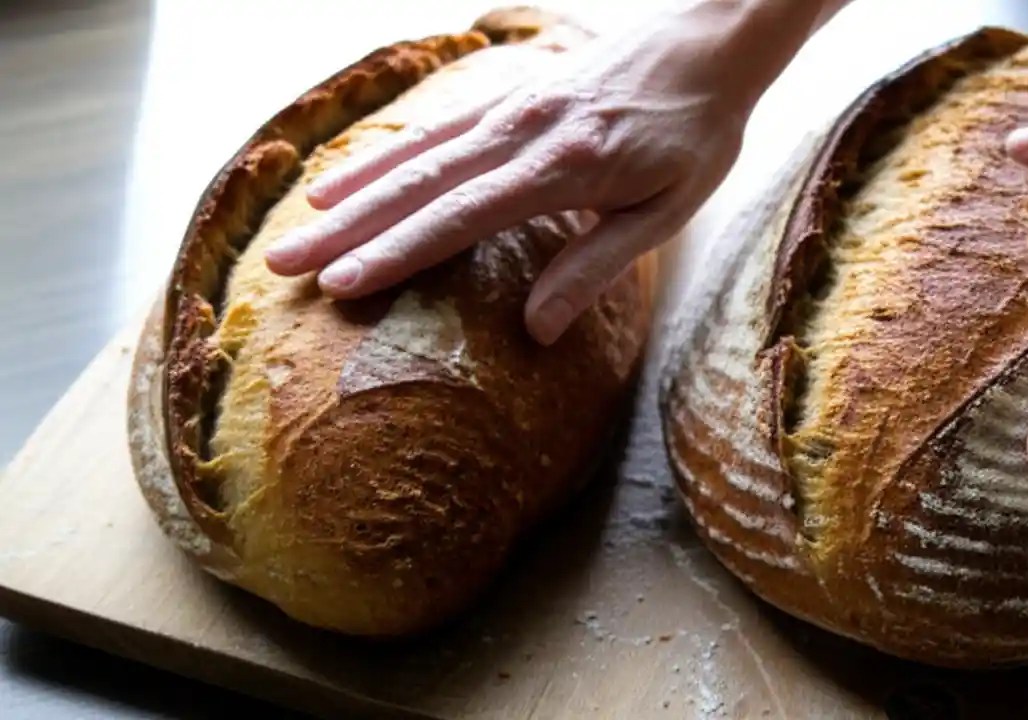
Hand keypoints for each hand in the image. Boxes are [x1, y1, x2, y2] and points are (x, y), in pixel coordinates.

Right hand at [266, 0, 845, 344]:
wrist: (709, 46)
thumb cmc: (696, 135)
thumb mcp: (667, 211)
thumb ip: (597, 266)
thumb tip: (536, 330)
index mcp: (562, 167)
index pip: (461, 217)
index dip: (397, 253)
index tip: (341, 284)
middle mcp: (520, 133)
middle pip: (418, 185)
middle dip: (346, 229)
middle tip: (283, 266)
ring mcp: (507, 108)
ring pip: (413, 154)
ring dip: (350, 193)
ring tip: (293, 228)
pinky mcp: (504, 96)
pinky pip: (431, 128)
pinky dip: (380, 155)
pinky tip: (341, 179)